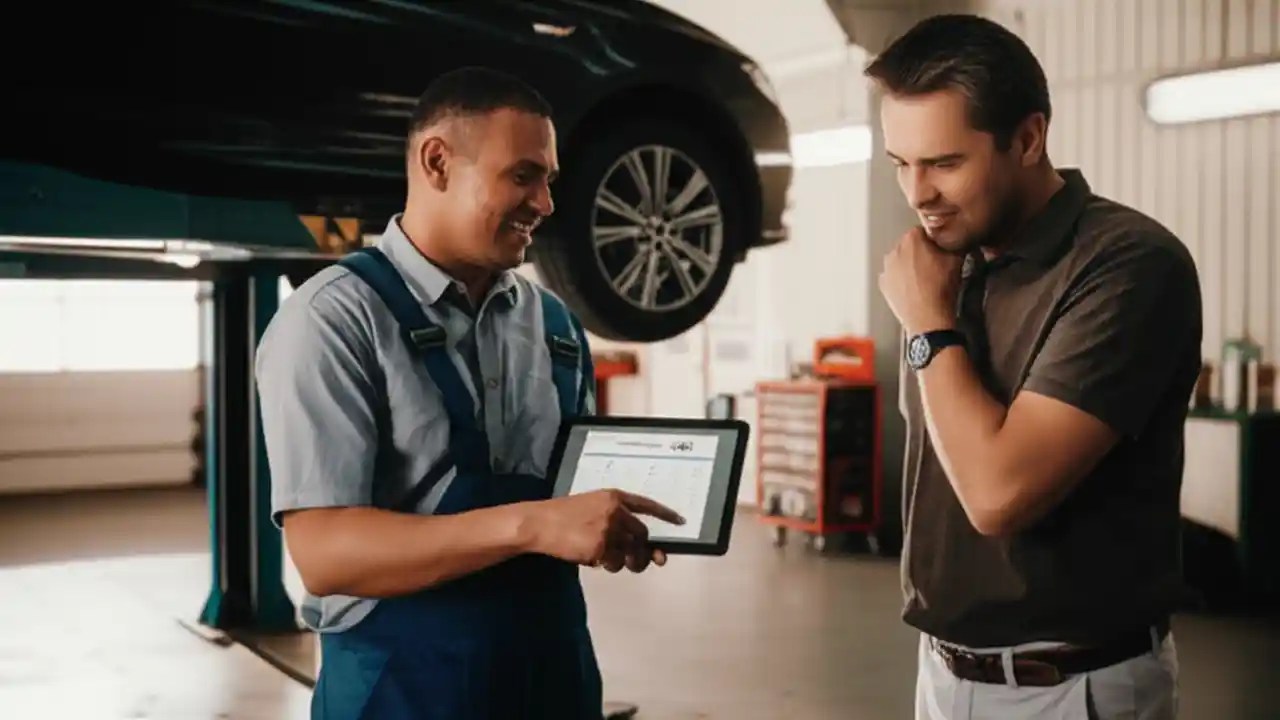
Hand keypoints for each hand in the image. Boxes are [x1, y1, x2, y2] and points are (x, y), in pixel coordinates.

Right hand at [523, 490, 683, 572]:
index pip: (646, 505)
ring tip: (607, 561)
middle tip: (638, 563)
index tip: (680, 522)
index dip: (665, 514)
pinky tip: (590, 558)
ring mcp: (609, 529)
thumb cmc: (564, 516)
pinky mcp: (601, 546)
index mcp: (614, 497)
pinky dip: (604, 565)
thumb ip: (616, 521)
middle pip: (642, 535)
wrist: (541, 523)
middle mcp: (616, 511)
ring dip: (623, 563)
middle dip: (643, 552)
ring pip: (630, 553)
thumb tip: (639, 547)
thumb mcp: (592, 507)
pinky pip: (613, 563)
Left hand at [879, 226, 964, 334]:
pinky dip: (902, 280)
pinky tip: (915, 288)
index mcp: (912, 239)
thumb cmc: (941, 289)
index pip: (924, 231)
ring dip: (910, 266)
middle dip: (921, 252)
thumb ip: (953, 242)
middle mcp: (895, 250)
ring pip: (901, 260)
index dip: (935, 241)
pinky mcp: (884, 284)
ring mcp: (887, 268)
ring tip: (925, 279)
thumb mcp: (957, 259)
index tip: (941, 250)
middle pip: (910, 245)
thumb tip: (954, 240)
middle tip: (935, 266)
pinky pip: (894, 276)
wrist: (928, 318)